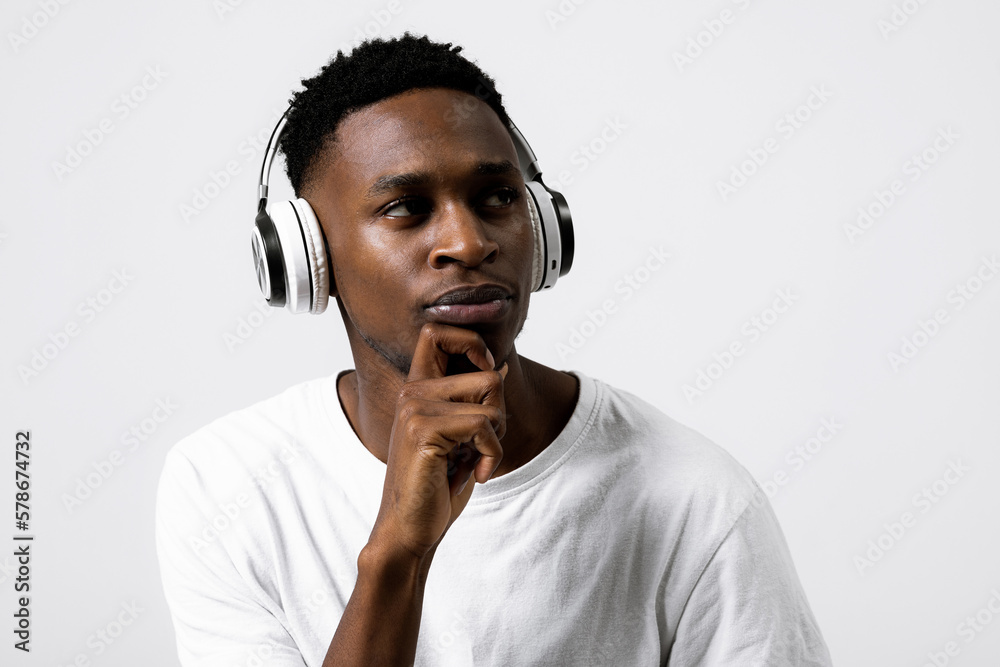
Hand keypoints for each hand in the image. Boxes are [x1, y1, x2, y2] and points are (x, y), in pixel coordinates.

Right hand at [367, 323, 506, 562]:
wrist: (410, 530)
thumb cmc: (435, 486)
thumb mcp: (461, 437)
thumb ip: (475, 401)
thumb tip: (502, 366)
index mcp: (417, 389)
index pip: (438, 332)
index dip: (472, 344)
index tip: (483, 380)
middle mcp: (412, 391)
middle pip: (488, 373)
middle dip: (499, 412)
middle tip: (481, 444)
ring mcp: (415, 408)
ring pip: (491, 398)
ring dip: (496, 436)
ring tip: (475, 459)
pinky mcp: (423, 430)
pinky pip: (484, 426)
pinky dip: (492, 454)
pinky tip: (475, 474)